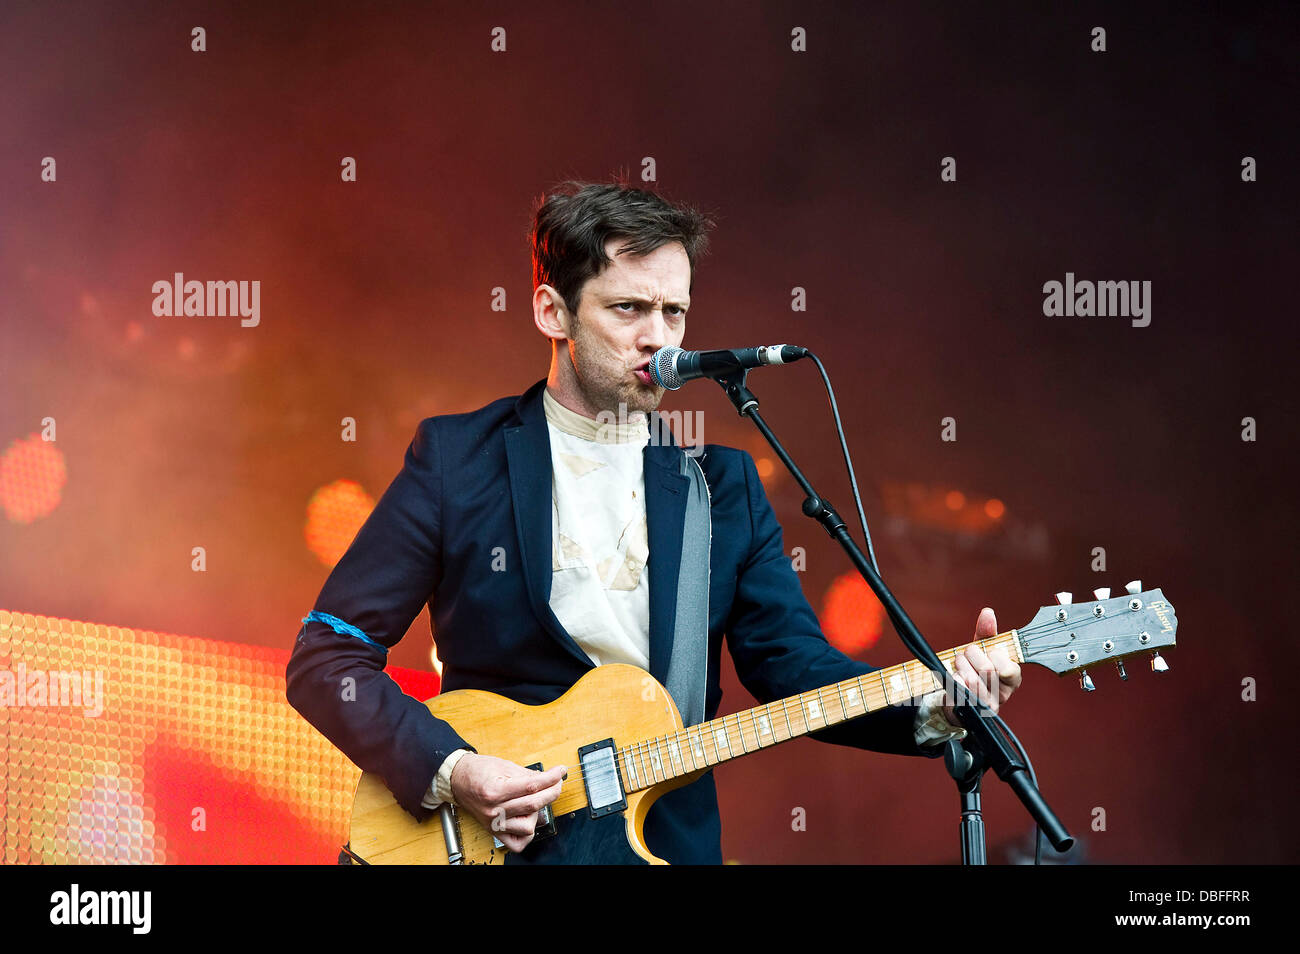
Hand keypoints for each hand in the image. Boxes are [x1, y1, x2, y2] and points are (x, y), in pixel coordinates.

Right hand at [449, 754, 566, 852]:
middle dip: (552, 791)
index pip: (532, 786)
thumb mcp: (503, 765)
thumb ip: (526, 774)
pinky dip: (527, 834)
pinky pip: (517, 843)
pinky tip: (528, 819)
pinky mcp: (494, 831)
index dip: (551, 778)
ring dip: (538, 811)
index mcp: (495, 790)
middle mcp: (494, 810)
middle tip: (557, 782)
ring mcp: (494, 823)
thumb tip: (547, 778)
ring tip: (535, 800)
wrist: (457, 780)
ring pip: (528, 825)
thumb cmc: (478, 771)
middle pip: (533, 804)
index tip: (560, 771)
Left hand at [942, 607, 1022, 725]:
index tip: (986, 650)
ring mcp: (986, 705)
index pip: (1009, 669)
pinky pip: (959, 690)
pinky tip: (954, 677)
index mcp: (1012, 678)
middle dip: (971, 656)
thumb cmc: (973, 668)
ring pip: (972, 680)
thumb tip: (988, 613)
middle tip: (965, 654)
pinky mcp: (970, 711)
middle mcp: (1003, 694)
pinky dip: (953, 678)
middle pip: (987, 670)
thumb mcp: (981, 648)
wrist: (957, 693)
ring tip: (958, 663)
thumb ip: (986, 631)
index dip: (994, 655)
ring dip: (960, 666)